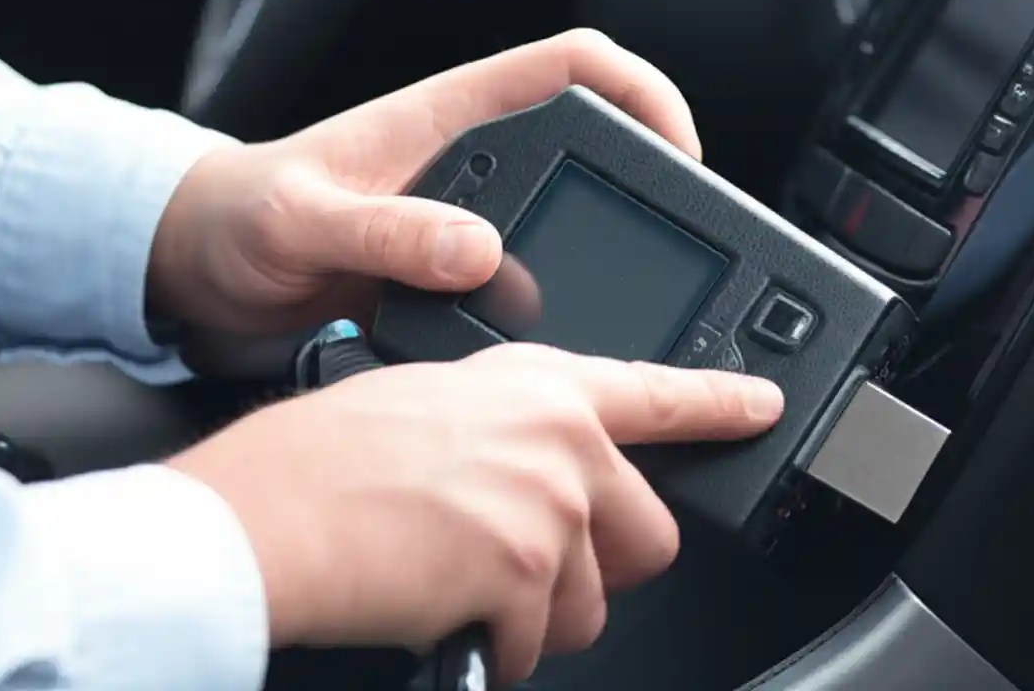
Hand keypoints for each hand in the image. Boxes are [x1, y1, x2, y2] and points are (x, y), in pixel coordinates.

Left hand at [150, 29, 699, 340]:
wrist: (201, 273)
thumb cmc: (236, 219)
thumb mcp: (299, 219)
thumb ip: (383, 230)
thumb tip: (477, 250)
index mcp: (449, 120)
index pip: (574, 69)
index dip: (642, 94)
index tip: (680, 151)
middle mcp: (472, 168)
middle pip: (599, 151)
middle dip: (652, 188)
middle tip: (683, 250)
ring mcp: (469, 225)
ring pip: (575, 226)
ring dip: (612, 260)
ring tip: (643, 308)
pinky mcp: (456, 280)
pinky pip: (536, 289)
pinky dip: (562, 317)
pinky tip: (567, 355)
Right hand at [166, 344, 782, 683]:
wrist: (271, 510)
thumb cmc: (324, 455)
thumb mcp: (436, 402)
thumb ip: (513, 429)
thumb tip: (546, 475)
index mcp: (541, 387)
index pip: (660, 393)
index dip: (721, 405)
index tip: (762, 408)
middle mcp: (561, 440)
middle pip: (647, 536)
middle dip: (599, 568)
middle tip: (532, 566)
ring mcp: (551, 508)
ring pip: (593, 604)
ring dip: (538, 614)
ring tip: (463, 584)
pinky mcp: (529, 575)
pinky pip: (540, 644)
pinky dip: (498, 645)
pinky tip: (444, 607)